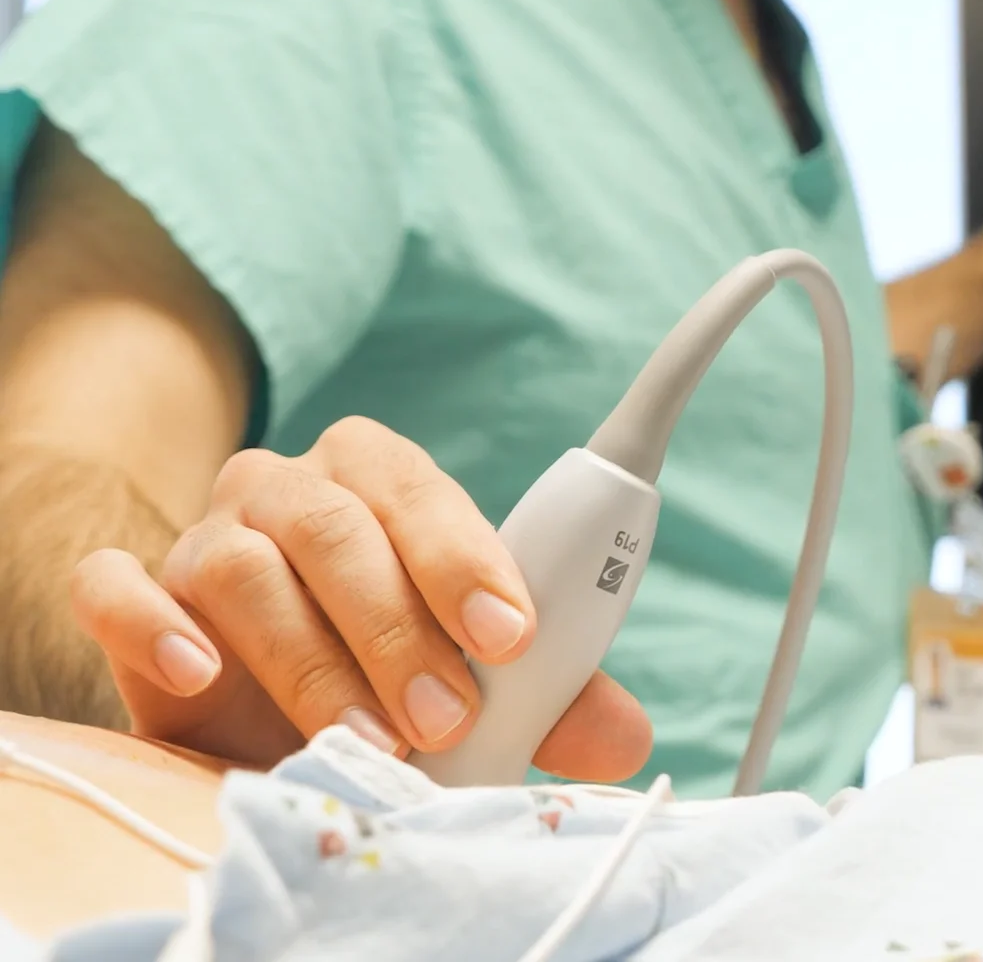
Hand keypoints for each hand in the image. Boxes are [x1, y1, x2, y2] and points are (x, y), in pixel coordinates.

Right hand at [68, 417, 651, 778]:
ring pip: (242, 566)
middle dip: (399, 624)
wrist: (255, 699)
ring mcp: (204, 539)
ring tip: (364, 738)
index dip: (466, 557)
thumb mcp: (473, 684)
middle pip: (336, 526)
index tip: (514, 636)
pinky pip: (119, 585)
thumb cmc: (384, 671)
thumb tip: (624, 736)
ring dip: (310, 656)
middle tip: (448, 713)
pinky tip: (199, 671)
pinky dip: (153, 621)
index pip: (420, 490)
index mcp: (377, 483)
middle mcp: (287, 493)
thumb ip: (550, 697)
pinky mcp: (134, 598)